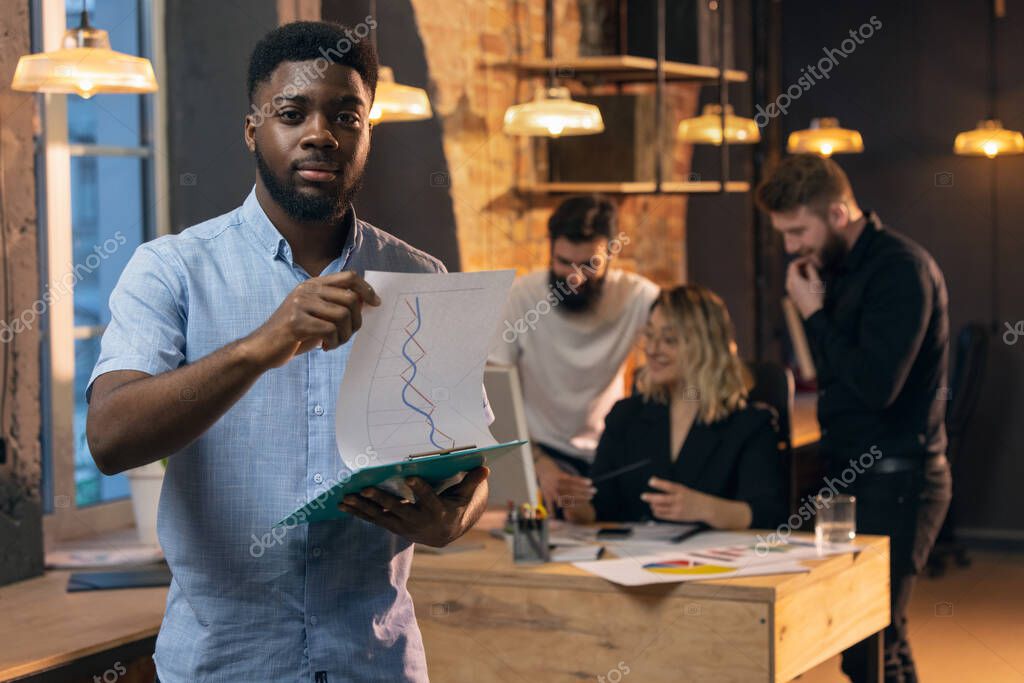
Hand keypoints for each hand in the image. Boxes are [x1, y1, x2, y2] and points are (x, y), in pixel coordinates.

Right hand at [242, 271, 380, 368]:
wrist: (262, 349)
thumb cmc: (294, 334)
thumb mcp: (317, 315)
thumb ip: (337, 305)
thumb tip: (366, 300)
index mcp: (313, 284)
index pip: (349, 277)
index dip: (366, 289)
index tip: (375, 303)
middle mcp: (307, 289)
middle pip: (350, 299)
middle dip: (356, 322)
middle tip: (346, 335)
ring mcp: (300, 304)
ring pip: (343, 315)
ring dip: (344, 336)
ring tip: (334, 343)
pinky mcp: (296, 322)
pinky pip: (330, 330)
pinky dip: (334, 342)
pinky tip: (325, 347)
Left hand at [338, 467, 489, 546]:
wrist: (445, 534)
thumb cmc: (455, 507)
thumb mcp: (466, 496)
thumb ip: (472, 481)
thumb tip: (485, 466)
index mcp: (437, 512)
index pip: (428, 499)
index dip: (420, 489)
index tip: (410, 476)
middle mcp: (417, 521)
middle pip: (397, 509)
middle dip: (381, 499)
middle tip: (366, 488)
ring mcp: (402, 525)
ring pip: (380, 516)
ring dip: (362, 507)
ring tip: (345, 498)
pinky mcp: (392, 526)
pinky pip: (373, 519)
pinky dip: (358, 512)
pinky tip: (343, 504)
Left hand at [534, 453, 595, 509]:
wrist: (541, 467)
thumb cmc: (545, 483)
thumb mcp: (544, 495)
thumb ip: (549, 506)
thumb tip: (552, 518)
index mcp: (550, 497)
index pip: (565, 503)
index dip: (576, 504)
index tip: (586, 504)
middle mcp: (554, 491)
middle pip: (571, 496)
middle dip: (583, 497)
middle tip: (592, 497)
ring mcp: (557, 482)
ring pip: (573, 487)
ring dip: (584, 489)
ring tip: (594, 490)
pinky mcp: (560, 474)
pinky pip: (572, 478)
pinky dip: (582, 480)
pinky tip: (589, 482)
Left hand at [641, 477, 713, 522]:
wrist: (705, 508)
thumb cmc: (692, 497)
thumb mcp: (684, 489)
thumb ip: (671, 488)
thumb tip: (655, 481)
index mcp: (681, 490)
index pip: (668, 486)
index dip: (659, 484)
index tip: (651, 481)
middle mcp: (679, 500)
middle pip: (662, 499)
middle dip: (651, 497)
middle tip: (643, 496)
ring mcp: (678, 509)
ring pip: (660, 508)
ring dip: (653, 505)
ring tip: (651, 503)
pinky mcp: (677, 517)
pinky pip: (663, 515)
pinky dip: (656, 512)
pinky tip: (655, 509)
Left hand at [785, 257, 824, 318]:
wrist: (813, 313)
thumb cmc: (816, 296)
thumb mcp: (816, 280)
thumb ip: (811, 269)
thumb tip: (808, 263)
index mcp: (793, 279)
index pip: (793, 264)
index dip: (801, 260)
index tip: (810, 260)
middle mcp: (789, 284)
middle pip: (791, 270)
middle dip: (801, 265)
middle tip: (811, 264)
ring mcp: (789, 290)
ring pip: (792, 276)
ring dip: (800, 272)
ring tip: (812, 271)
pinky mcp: (792, 295)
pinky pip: (793, 283)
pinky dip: (799, 278)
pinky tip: (809, 280)